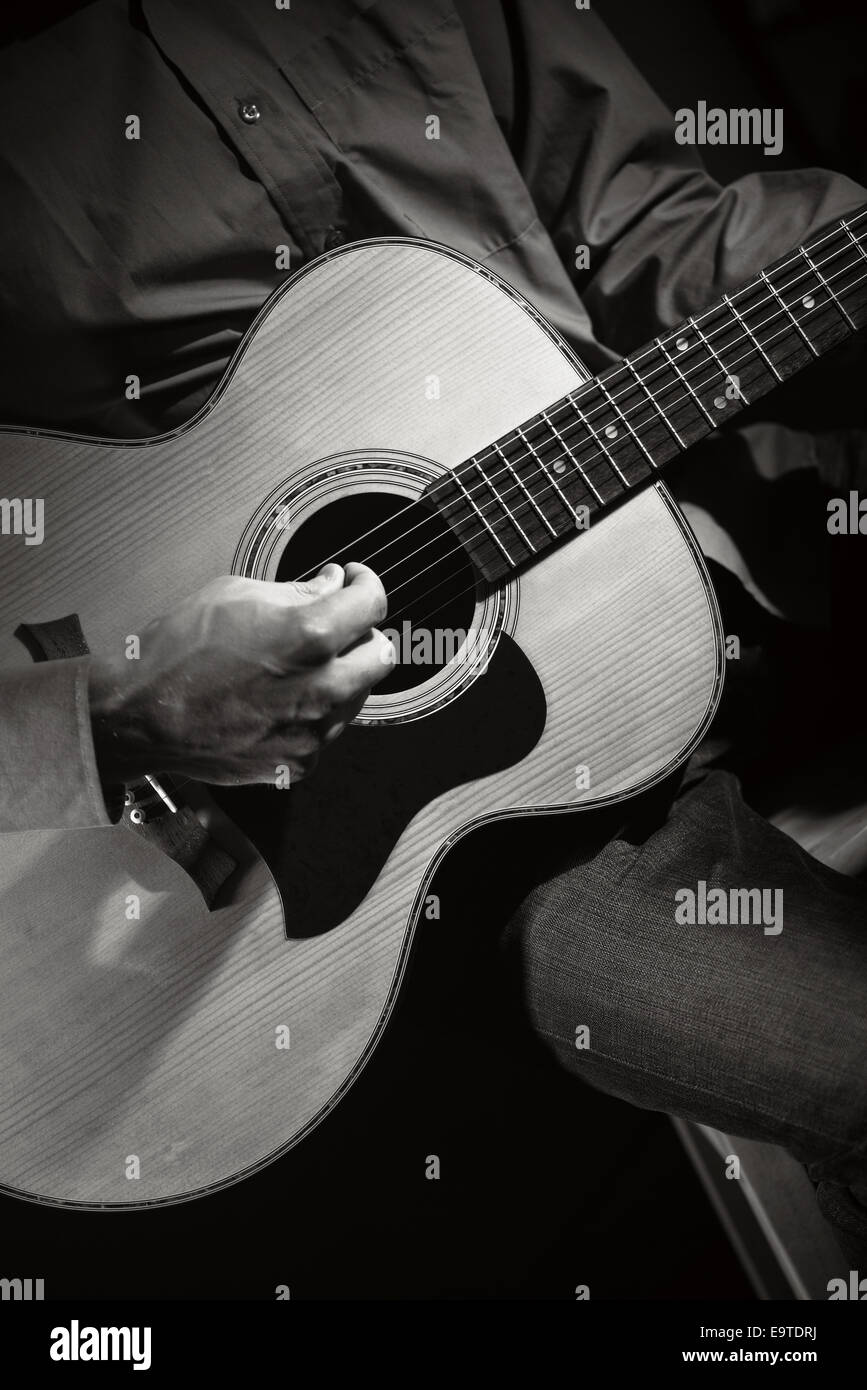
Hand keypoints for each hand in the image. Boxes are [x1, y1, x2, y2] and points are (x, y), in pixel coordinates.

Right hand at [89, 563, 391, 786]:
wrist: (139, 716)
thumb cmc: (175, 653)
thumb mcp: (235, 595)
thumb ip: (296, 591)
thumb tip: (331, 585)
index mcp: (309, 636)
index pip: (374, 603)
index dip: (366, 584)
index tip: (354, 582)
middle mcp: (321, 687)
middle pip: (381, 654)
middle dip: (361, 633)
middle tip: (334, 623)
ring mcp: (313, 730)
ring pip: (357, 695)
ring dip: (340, 674)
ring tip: (295, 664)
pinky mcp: (299, 762)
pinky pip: (327, 729)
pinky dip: (314, 711)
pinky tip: (279, 698)